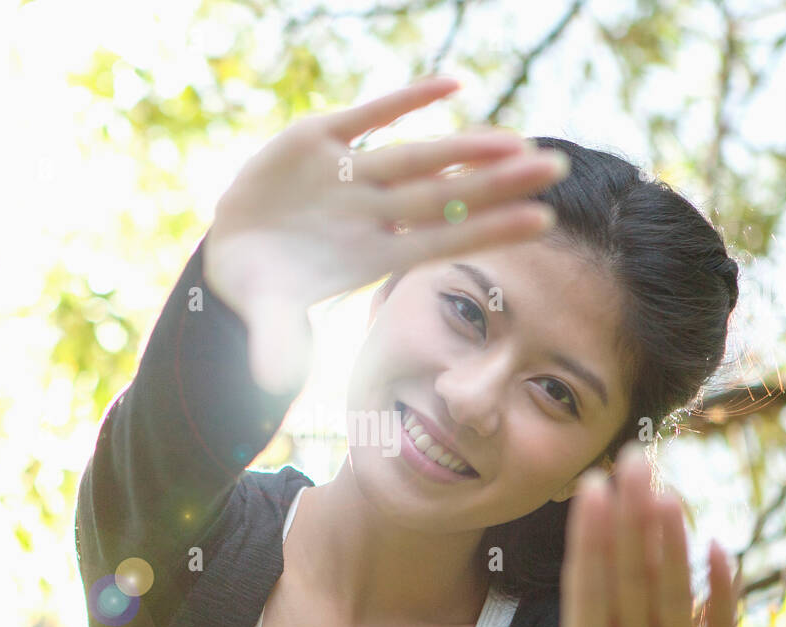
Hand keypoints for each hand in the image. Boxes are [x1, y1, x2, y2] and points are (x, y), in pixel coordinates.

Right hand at [202, 75, 569, 393]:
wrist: (232, 249)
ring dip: (464, 146)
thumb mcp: (266, 314)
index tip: (543, 220)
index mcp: (369, 256)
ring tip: (516, 137)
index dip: (489, 231)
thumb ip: (278, 341)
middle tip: (553, 167)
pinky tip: (453, 84)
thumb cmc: (260, 288)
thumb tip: (275, 384)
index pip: (441, 242)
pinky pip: (370, 114)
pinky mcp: (319, 139)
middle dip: (496, 184)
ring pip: (416, 156)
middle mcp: (370, 213)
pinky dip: (406, 98)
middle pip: (442, 197)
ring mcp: (349, 174)